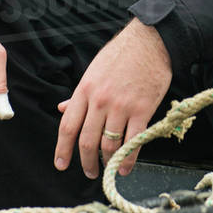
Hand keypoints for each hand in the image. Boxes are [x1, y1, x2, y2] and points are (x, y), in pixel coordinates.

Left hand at [54, 19, 171, 179]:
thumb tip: (63, 109)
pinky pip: (132, 142)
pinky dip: (128, 159)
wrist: (151, 40)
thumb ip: (80, 93)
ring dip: (107, 163)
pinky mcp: (142, 110)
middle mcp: (99, 101)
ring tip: (108, 169)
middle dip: (86, 162)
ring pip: (109, 145)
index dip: (62, 149)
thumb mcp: (94, 70)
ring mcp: (121, 107)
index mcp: (85, 90)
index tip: (61, 164)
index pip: (68, 126)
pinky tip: (125, 167)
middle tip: (89, 172)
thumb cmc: (122, 53)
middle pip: (87, 141)